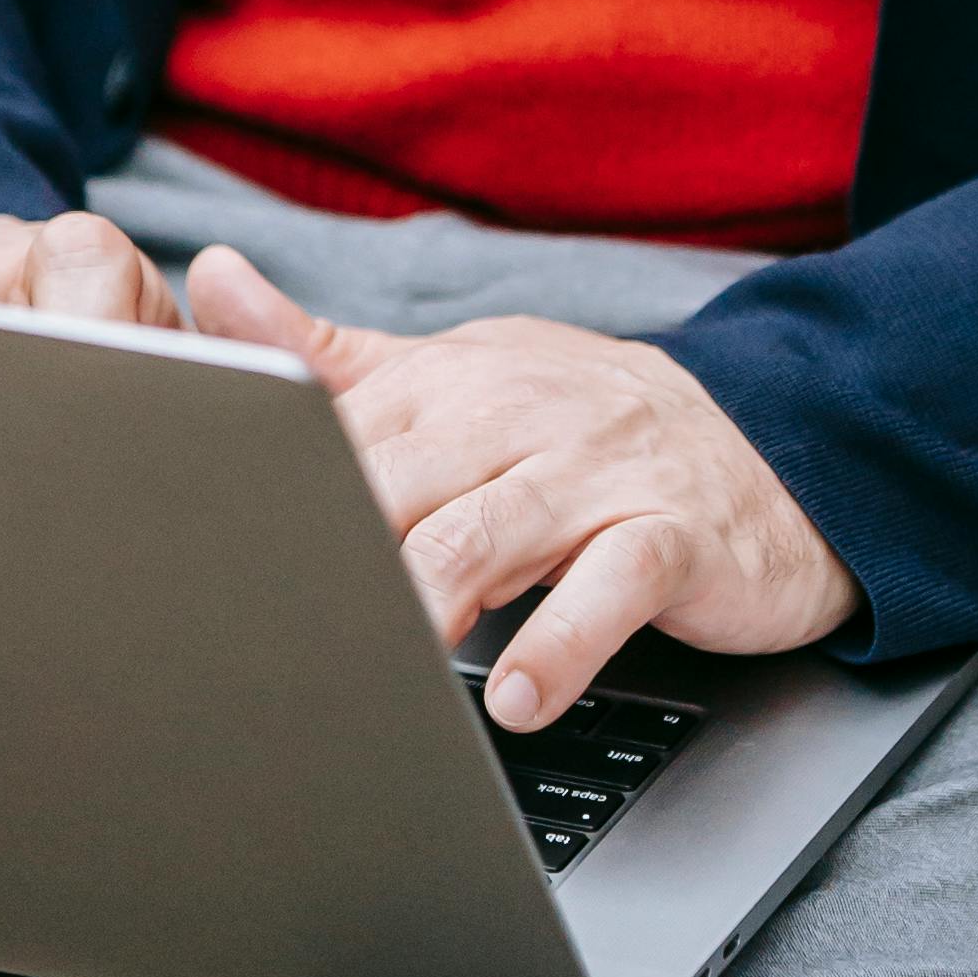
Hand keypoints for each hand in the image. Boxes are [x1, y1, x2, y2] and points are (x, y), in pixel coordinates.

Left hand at [182, 249, 858, 727]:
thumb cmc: (587, 431)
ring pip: (491, 532)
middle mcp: (519, 413)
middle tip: (267, 628)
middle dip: (331, 552)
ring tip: (379, 668)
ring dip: (428, 601)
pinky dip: (561, 645)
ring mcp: (600, 471)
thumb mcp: (457, 379)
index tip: (205, 556)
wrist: (772, 450)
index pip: (337, 432)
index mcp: (451, 381)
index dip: (270, 496)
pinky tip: (516, 697)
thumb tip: (207, 280)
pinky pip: (613, 584)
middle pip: (399, 482)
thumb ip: (330, 352)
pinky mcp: (674, 533)